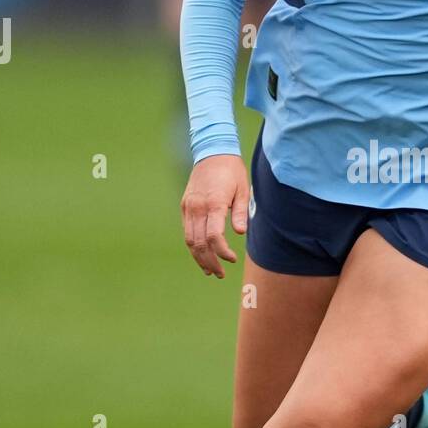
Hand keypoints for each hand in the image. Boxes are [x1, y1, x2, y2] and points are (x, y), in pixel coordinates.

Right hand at [181, 155, 249, 276]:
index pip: (214, 236)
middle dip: (209, 261)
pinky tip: (201, 256)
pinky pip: (187, 231)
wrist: (212, 152)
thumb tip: (241, 233)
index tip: (232, 259)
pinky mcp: (185, 206)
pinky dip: (193, 246)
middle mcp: (198, 207)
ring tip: (210, 271)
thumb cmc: (232, 172)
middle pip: (199, 243)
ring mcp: (188, 207)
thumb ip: (241, 212)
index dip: (222, 252)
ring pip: (189, 240)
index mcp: (214, 203)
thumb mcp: (243, 190)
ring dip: (199, 258)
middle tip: (220, 274)